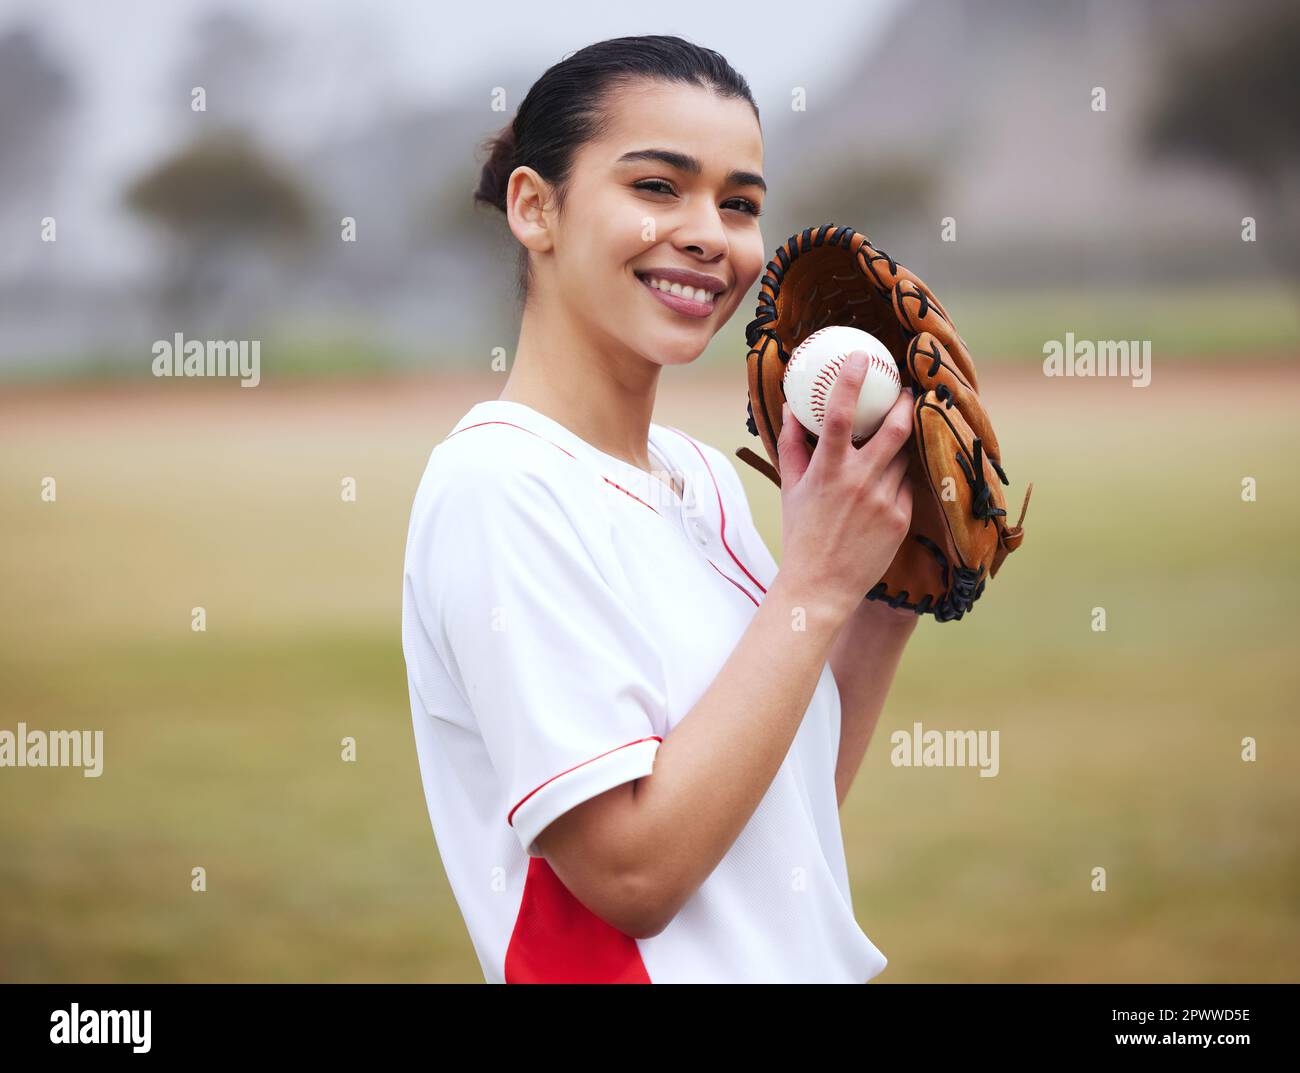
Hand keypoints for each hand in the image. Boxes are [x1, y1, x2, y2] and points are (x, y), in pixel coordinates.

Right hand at [777, 350, 914, 629]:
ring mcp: (884, 501)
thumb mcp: (791, 487)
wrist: (821, 585)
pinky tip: (886, 485)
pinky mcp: (900, 519)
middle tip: (904, 390)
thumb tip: (795, 409)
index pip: (840, 415)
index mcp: (827, 471)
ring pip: (903, 457)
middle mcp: (859, 482)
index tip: (860, 357)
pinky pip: (905, 486)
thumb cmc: (802, 534)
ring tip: (894, 436)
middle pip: (895, 429)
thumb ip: (793, 445)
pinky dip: (897, 479)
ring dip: (899, 445)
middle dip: (904, 402)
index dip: (851, 381)